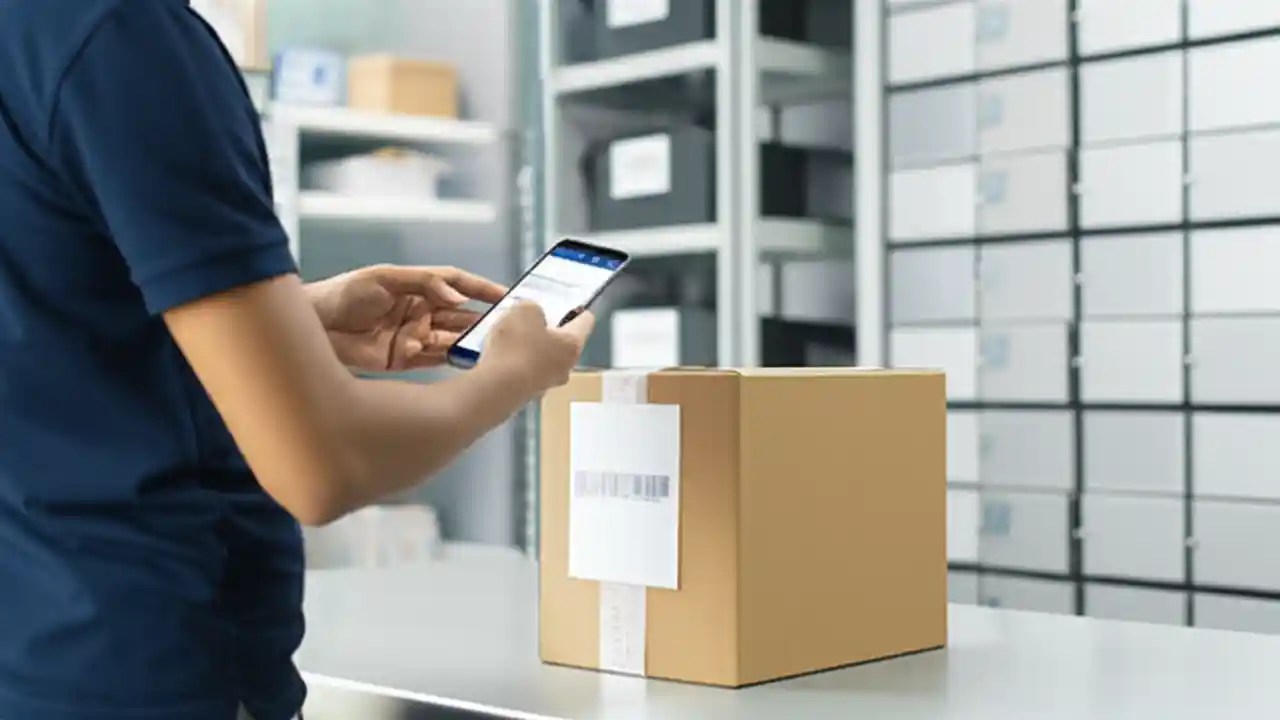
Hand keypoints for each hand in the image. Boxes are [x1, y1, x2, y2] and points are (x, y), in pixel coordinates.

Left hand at [307, 264, 505, 371]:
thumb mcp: (383, 278)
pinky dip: (445, 358)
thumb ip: (423, 283)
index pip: (459, 284)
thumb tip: (456, 295)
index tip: (508, 295)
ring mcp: (415, 335)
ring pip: (451, 338)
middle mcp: (421, 311)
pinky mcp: (404, 359)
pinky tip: (450, 355)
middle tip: (506, 327)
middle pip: (461, 314)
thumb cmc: (344, 294)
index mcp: (418, 287)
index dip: (483, 289)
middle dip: (483, 319)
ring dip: (468, 341)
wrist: (313, 326)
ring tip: (487, 346)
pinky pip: (434, 359)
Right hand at [478, 301, 594, 394]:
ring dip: (531, 348)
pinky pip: (526, 372)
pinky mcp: (527, 395)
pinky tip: (499, 356)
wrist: (495, 389)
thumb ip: (534, 309)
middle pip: (564, 343)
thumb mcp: (524, 311)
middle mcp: (566, 367)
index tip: (562, 304)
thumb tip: (535, 317)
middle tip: (530, 320)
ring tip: (509, 337)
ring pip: (544, 359)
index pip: (586, 321)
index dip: (576, 309)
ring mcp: (547, 385)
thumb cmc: (517, 346)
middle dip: (549, 330)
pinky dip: (516, 363)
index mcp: (573, 344)